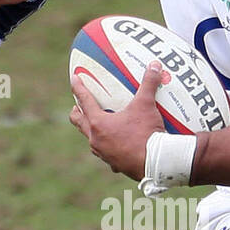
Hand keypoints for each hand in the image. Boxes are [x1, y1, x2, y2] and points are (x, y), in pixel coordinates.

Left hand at [69, 61, 167, 180]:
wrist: (156, 163)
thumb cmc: (146, 133)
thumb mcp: (146, 105)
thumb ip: (148, 84)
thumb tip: (155, 65)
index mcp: (98, 123)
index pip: (84, 101)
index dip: (78, 87)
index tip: (74, 78)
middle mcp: (95, 139)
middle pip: (78, 122)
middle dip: (77, 112)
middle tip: (79, 105)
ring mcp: (103, 154)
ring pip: (91, 139)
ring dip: (92, 130)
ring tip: (99, 124)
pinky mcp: (114, 164)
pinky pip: (106, 153)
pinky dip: (109, 146)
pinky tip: (117, 145)